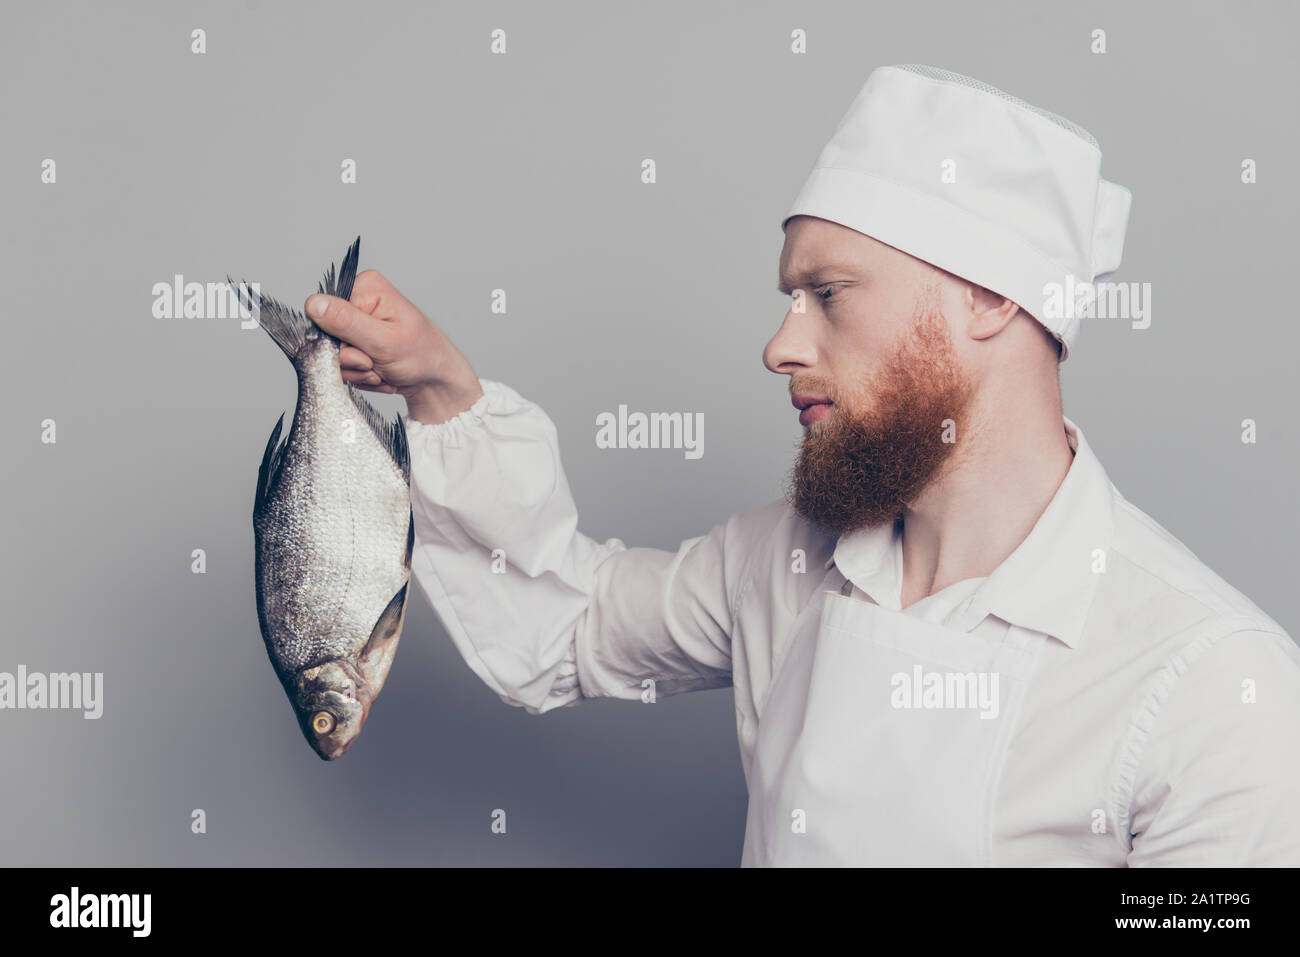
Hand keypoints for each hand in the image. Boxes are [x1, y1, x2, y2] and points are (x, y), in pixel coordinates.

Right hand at [305, 270, 483, 423]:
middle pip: (327, 337)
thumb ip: (346, 322)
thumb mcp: (383, 340)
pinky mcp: (357, 344)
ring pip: (335, 356)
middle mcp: (358, 301)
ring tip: (383, 369)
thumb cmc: (422, 355)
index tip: (366, 352)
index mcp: (366, 287)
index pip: (324, 313)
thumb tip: (313, 303)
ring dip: (359, 371)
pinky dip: (363, 376)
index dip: (340, 340)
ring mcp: (357, 325)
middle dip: (352, 360)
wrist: (436, 380)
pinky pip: (345, 367)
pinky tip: (382, 373)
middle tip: (376, 364)